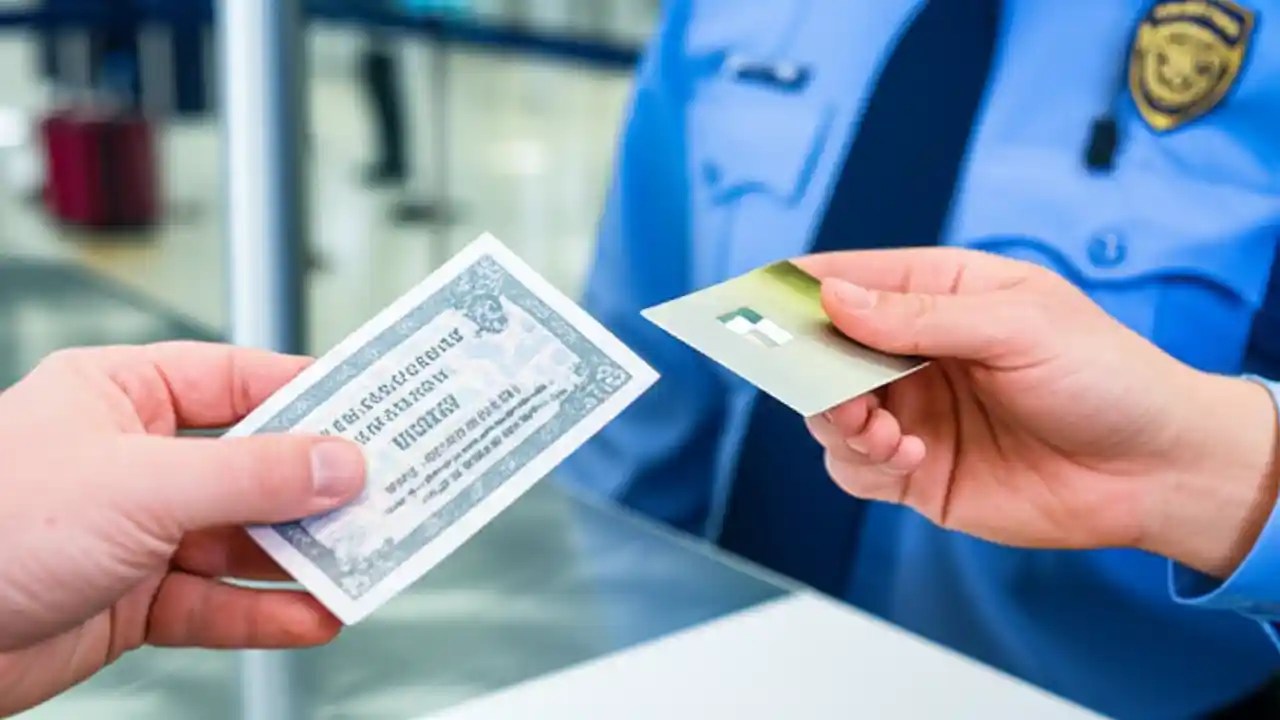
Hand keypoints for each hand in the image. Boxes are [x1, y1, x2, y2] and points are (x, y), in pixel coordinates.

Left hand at [0, 342, 365, 714]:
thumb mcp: (141, 485)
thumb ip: (250, 476)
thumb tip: (338, 463)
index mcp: (121, 395)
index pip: (238, 381)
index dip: (310, 394)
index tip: (374, 409)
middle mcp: (133, 459)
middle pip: (251, 466)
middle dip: (314, 488)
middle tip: (383, 493)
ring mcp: (135, 532)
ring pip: (241, 540)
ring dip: (300, 557)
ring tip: (360, 559)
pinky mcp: (133, 599)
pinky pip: (216, 603)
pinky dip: (265, 612)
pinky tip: (311, 613)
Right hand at [796, 248, 1279, 577]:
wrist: (1154, 471)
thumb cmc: (1104, 377)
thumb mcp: (1016, 325)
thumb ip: (918, 317)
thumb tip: (833, 298)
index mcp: (939, 295)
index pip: (851, 278)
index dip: (799, 286)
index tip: (753, 298)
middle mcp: (914, 352)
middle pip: (824, 348)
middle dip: (806, 361)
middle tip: (807, 376)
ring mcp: (912, 412)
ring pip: (827, 411)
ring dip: (834, 417)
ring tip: (875, 426)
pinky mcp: (915, 471)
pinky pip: (853, 466)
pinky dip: (861, 461)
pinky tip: (904, 455)